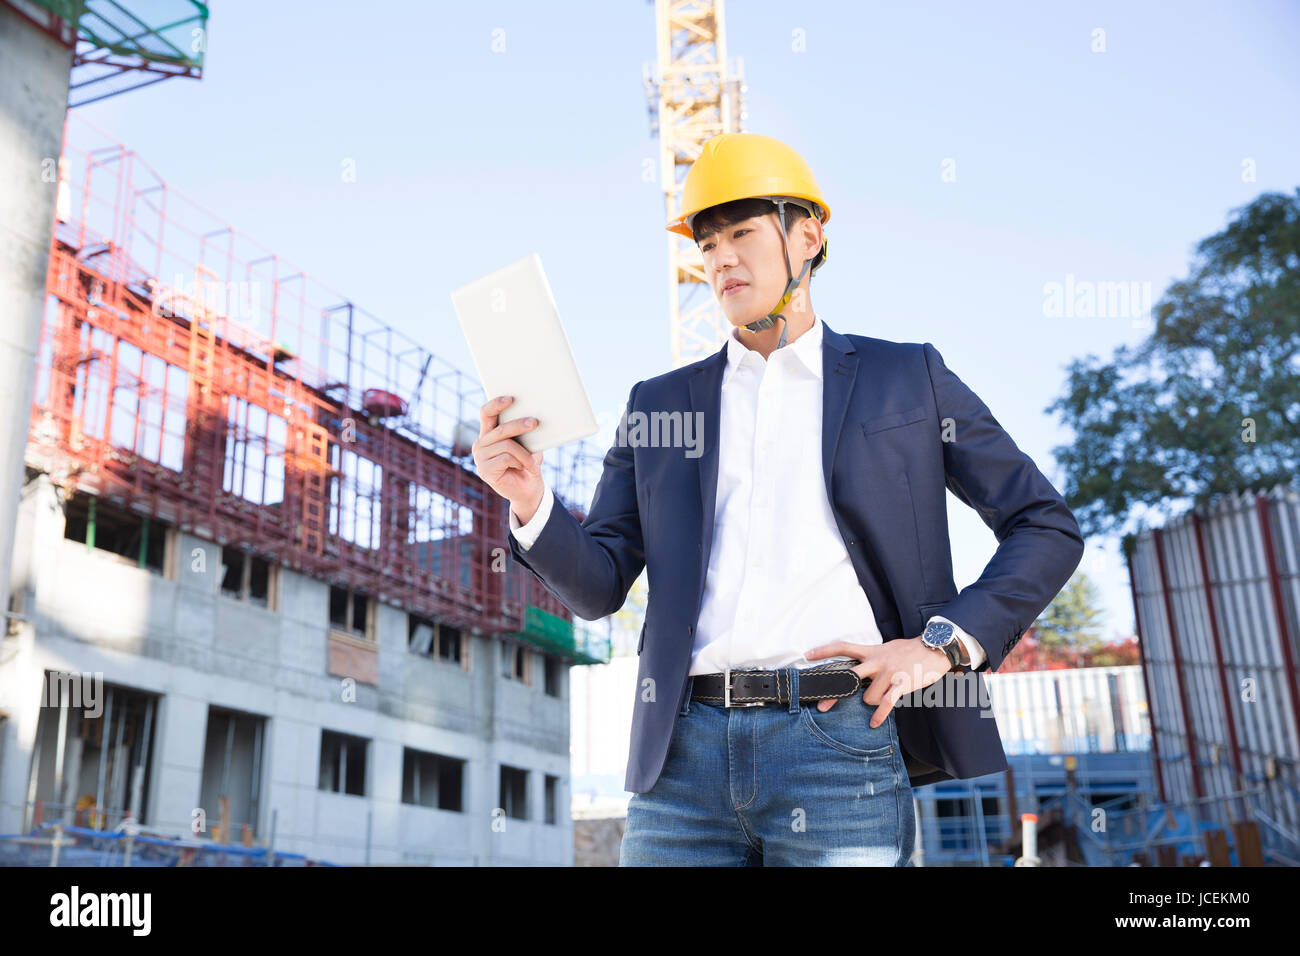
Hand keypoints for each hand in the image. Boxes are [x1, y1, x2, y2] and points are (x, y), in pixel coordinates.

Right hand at [473, 395, 542, 519]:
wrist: (528, 489)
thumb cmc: (528, 463)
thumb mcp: (528, 444)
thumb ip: (524, 432)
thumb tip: (532, 417)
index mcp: (488, 434)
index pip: (486, 414)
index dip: (496, 404)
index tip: (511, 398)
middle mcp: (480, 444)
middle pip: (500, 429)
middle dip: (519, 425)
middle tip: (535, 423)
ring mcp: (480, 458)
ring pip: (506, 445)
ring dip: (524, 454)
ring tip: (533, 463)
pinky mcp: (484, 470)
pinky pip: (506, 458)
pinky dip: (520, 462)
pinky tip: (524, 468)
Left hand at [804, 636, 952, 726]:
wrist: (934, 648)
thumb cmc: (909, 650)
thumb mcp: (886, 648)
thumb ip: (871, 657)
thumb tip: (858, 669)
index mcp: (871, 651)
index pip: (843, 647)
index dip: (824, 651)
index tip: (807, 655)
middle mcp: (876, 661)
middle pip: (848, 677)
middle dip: (834, 693)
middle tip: (821, 706)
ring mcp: (888, 673)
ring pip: (867, 697)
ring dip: (870, 703)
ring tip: (879, 701)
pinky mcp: (901, 683)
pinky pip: (886, 703)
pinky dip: (879, 715)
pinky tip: (873, 723)